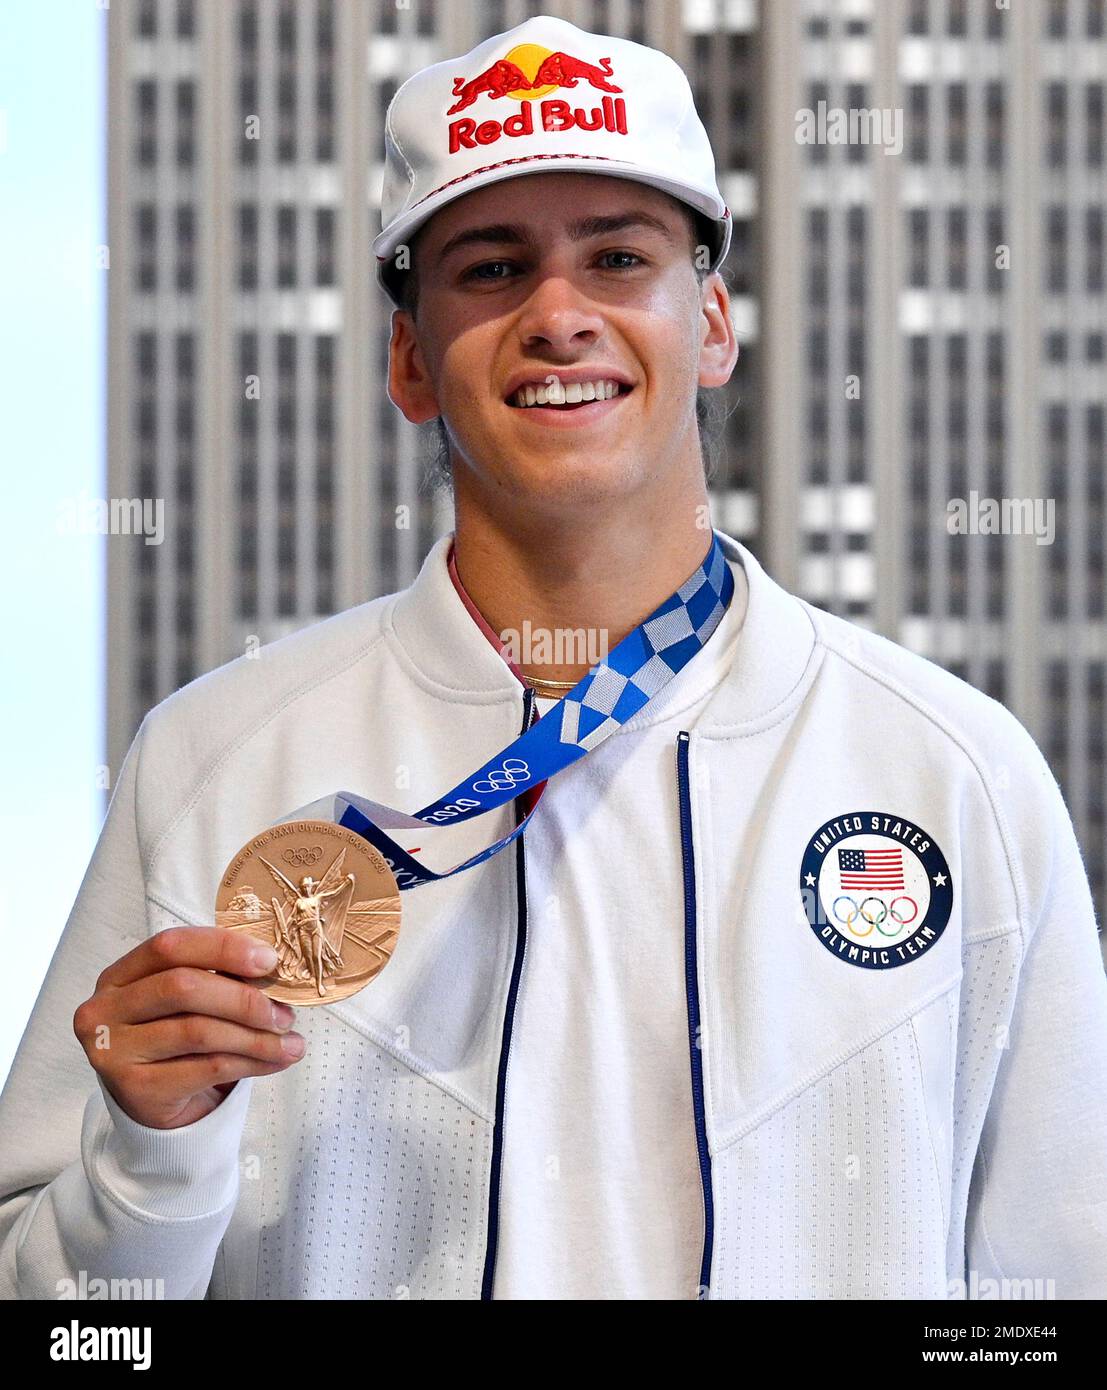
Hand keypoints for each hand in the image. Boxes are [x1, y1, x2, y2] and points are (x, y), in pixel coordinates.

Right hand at [73, 927, 303, 1129]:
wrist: (150, 1102)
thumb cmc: (173, 1036)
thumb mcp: (183, 1001)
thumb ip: (216, 978)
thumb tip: (272, 971)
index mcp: (119, 975)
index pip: (170, 946)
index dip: (223, 948)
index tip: (269, 961)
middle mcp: (106, 1009)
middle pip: (183, 988)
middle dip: (244, 999)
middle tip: (285, 1013)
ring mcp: (114, 1051)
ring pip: (199, 1032)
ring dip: (256, 1037)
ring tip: (290, 1042)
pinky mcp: (136, 1088)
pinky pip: (207, 1068)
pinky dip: (250, 1063)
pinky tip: (275, 1061)